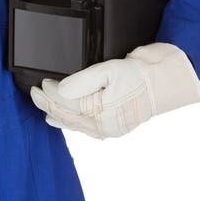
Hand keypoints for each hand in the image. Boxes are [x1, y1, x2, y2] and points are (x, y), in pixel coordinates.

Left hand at [30, 42, 199, 138]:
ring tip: (42, 108)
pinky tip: (62, 120)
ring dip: (56, 115)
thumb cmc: (141, 76)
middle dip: (47, 104)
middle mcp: (101, 125)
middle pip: (66, 115)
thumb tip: (60, 89)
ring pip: (73, 124)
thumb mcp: (109, 70)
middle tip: (33, 93)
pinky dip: (71, 123)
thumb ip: (82, 81)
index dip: (49, 93)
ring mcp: (107, 129)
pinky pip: (85, 128)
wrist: (166, 84)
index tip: (40, 82)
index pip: (65, 103)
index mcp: (99, 112)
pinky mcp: (112, 128)